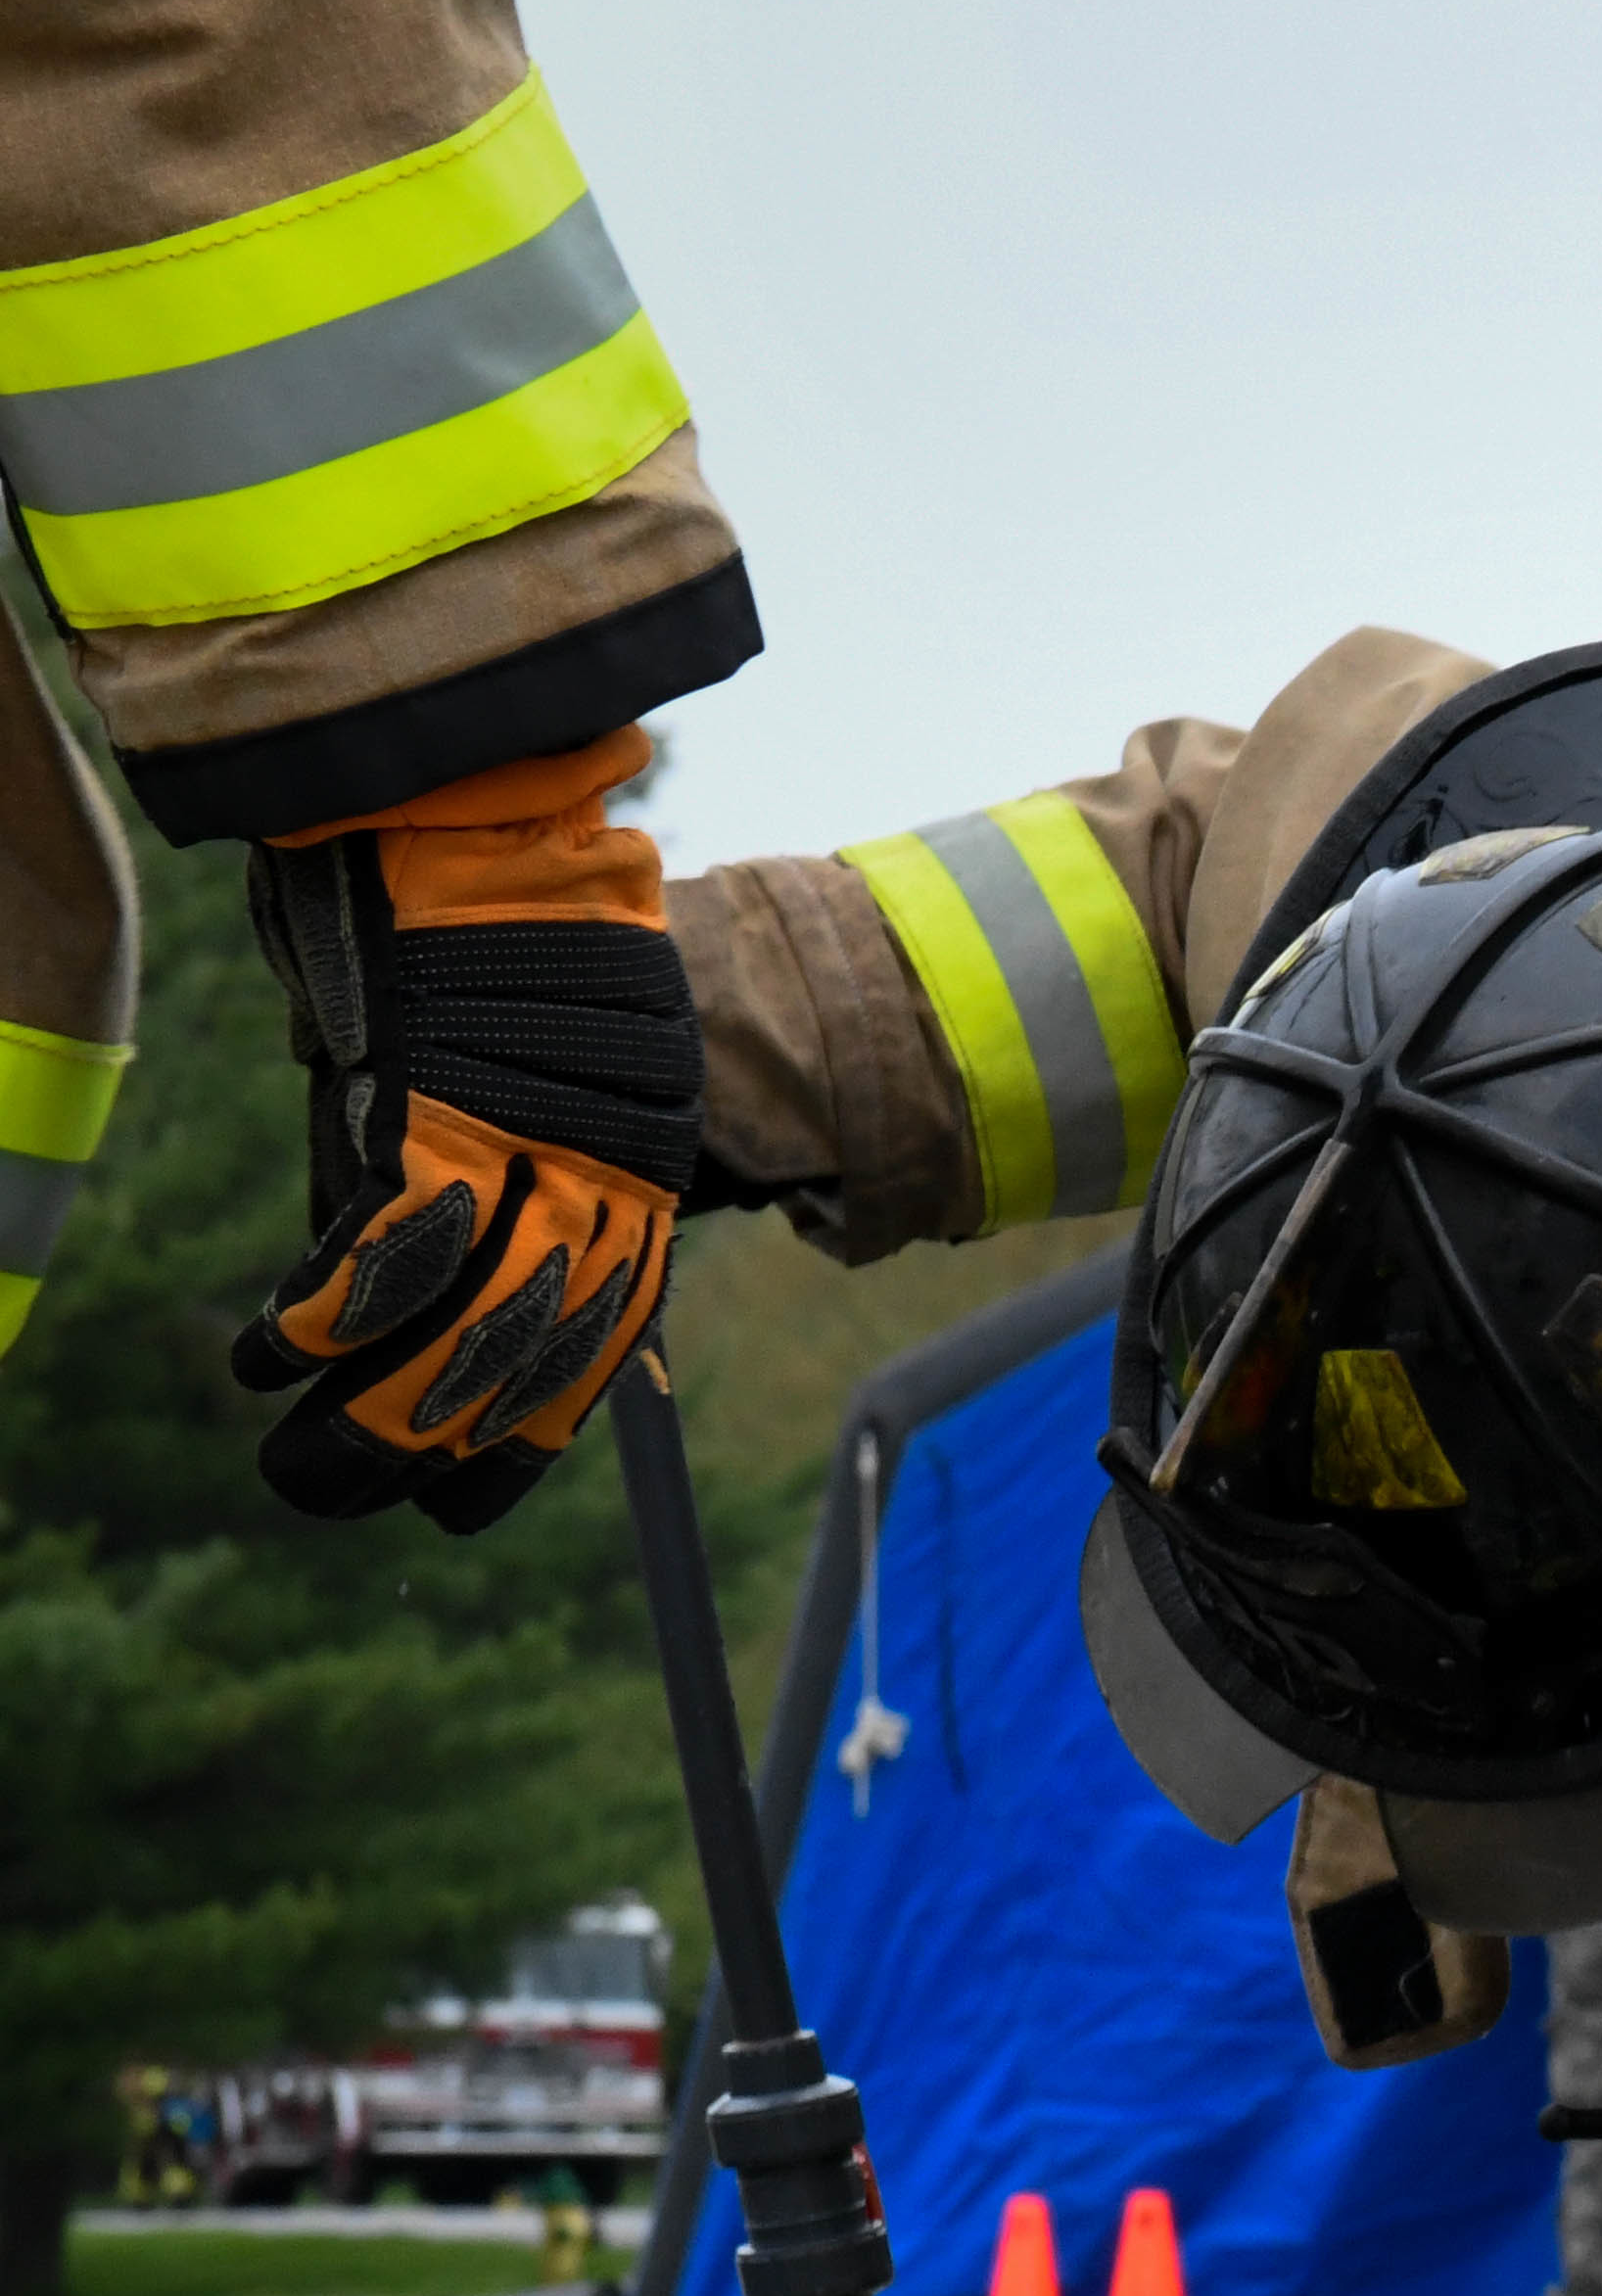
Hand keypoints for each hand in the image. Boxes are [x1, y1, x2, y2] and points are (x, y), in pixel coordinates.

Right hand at [232, 726, 696, 1527]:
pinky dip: (334, 1310)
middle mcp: (607, 1163)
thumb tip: (426, 1294)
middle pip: (534, 1349)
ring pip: (473, 1319)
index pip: (602, 1339)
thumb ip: (481, 1178)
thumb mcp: (506, 1069)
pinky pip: (398, 1238)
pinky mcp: (450, 1094)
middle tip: (335, 1496)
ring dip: (377, 1410)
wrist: (466, 796)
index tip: (467, 1498)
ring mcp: (535, 1133)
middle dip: (434, 1449)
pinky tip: (272, 1352)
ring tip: (295, 1461)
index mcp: (635, 1163)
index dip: (531, 1432)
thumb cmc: (476, 928)